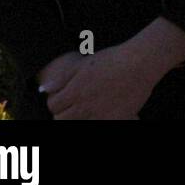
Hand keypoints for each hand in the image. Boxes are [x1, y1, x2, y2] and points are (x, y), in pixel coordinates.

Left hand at [43, 42, 160, 119]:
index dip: (56, 101)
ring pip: (77, 124)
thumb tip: (44, 89)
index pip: (53, 105)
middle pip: (61, 119)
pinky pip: (96, 125)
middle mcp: (84, 106)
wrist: (141, 63)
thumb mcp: (85, 63)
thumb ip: (62, 77)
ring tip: (87, 108)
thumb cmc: (113, 60)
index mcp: (75, 90)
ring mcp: (98, 115)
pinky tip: (101, 112)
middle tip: (73, 105)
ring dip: (78, 118)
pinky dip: (96, 120)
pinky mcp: (113, 120)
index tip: (64, 96)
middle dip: (63, 113)